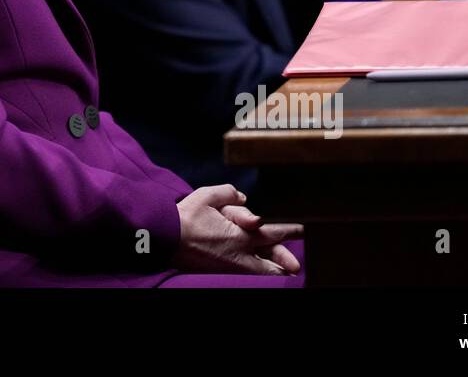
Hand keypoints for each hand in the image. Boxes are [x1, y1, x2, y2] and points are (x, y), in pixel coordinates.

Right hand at [173, 185, 302, 275]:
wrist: (166, 238)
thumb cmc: (185, 216)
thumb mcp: (207, 196)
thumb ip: (228, 194)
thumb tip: (242, 197)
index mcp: (240, 234)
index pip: (272, 232)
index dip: (289, 231)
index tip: (302, 230)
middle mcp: (240, 253)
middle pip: (271, 259)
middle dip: (285, 259)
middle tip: (296, 264)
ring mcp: (231, 266)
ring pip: (260, 272)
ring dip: (272, 271)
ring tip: (283, 272)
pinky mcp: (221, 272)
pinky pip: (246, 274)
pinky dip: (257, 274)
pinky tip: (261, 273)